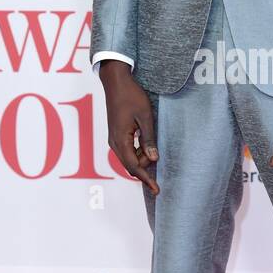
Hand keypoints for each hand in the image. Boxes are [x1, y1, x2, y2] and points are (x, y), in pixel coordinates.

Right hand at [100, 60, 159, 193]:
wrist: (115, 82)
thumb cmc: (131, 96)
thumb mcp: (145, 117)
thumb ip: (148, 139)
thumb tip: (153, 159)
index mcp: (120, 140)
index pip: (134, 166)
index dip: (146, 179)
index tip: (157, 190)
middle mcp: (114, 143)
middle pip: (130, 166)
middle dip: (145, 169)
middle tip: (159, 160)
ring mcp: (113, 139)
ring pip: (129, 159)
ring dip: (142, 160)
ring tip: (153, 149)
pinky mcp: (116, 135)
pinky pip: (127, 151)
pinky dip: (138, 153)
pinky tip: (146, 146)